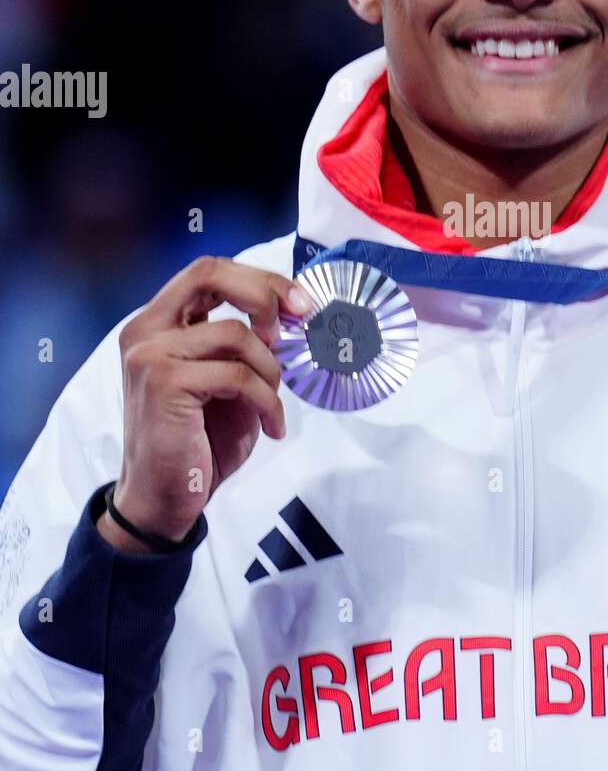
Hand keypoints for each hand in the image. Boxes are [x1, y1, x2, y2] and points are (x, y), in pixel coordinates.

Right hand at [97, 256, 311, 551]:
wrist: (164, 499)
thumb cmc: (198, 441)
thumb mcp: (227, 382)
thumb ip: (245, 345)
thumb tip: (293, 314)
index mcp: (158, 323)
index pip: (210, 271)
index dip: (261, 279)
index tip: (300, 303)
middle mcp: (145, 330)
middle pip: (211, 273)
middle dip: (264, 293)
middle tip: (295, 325)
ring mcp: (150, 355)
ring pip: (236, 334)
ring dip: (270, 371)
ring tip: (271, 403)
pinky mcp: (164, 383)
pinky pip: (238, 375)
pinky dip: (267, 401)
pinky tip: (271, 426)